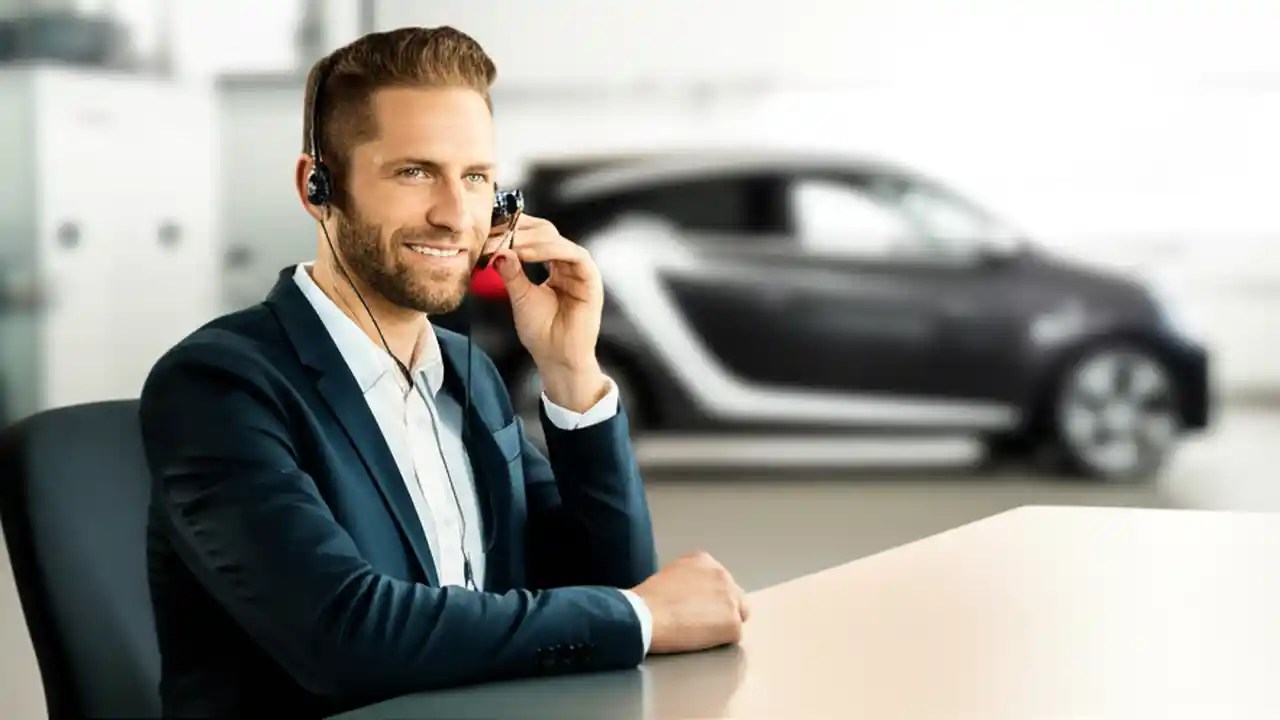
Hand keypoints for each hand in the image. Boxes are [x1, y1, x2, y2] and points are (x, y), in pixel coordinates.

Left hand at [489, 215, 607, 410]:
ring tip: (508, 242)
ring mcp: (581, 270)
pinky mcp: (591, 279)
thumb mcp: (519, 296)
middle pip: (547, 232)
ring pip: (557, 240)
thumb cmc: (542, 332)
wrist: (557, 357)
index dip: (515, 229)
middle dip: (521, 230)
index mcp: (554, 265)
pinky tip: (526, 254)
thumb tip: (498, 250)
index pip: (536, 236)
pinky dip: (550, 250)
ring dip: (531, 239)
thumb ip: (511, 272)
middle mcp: (569, 264)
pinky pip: (573, 255)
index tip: (491, 227)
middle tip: (496, 231)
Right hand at [630, 551, 749, 654]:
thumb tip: (696, 594)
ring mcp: (730, 598)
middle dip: (721, 609)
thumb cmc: (649, 599)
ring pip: (737, 615)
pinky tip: (700, 640)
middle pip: (734, 597)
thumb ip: (691, 578)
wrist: (645, 615)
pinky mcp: (732, 623)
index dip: (708, 597)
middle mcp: (723, 575)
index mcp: (706, 561)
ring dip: (723, 624)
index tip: (695, 606)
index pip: (719, 581)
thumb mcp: (671, 573)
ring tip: (699, 633)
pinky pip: (732, 635)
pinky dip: (719, 641)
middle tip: (700, 622)